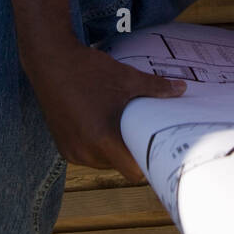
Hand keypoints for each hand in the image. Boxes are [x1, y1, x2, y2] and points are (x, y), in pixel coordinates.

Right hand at [25, 40, 185, 182]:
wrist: (50, 61)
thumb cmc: (89, 70)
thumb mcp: (126, 78)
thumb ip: (155, 87)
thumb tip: (182, 89)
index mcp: (102, 139)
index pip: (132, 172)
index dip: (147, 164)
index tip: (157, 151)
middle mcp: (85, 152)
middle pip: (119, 166)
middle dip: (131, 152)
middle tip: (143, 132)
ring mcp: (71, 151)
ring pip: (103, 162)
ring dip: (114, 149)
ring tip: (121, 125)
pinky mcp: (62, 146)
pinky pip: (88, 155)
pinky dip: (97, 145)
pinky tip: (102, 123)